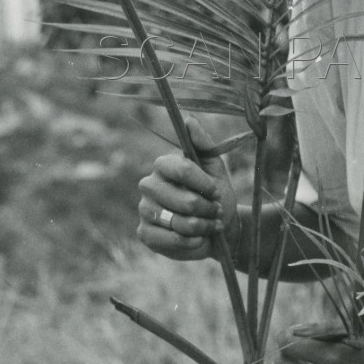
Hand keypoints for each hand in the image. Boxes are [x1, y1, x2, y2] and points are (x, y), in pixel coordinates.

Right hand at [137, 117, 231, 260]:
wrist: (218, 229)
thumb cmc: (216, 196)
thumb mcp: (215, 168)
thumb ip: (204, 144)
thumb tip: (189, 120)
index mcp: (164, 165)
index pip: (182, 169)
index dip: (204, 184)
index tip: (216, 192)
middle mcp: (148, 185)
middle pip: (185, 200)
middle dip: (208, 209)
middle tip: (216, 211)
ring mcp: (144, 210)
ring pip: (179, 222)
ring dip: (203, 226)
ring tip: (210, 225)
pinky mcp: (145, 234)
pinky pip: (171, 240)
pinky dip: (192, 242)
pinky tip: (198, 239)